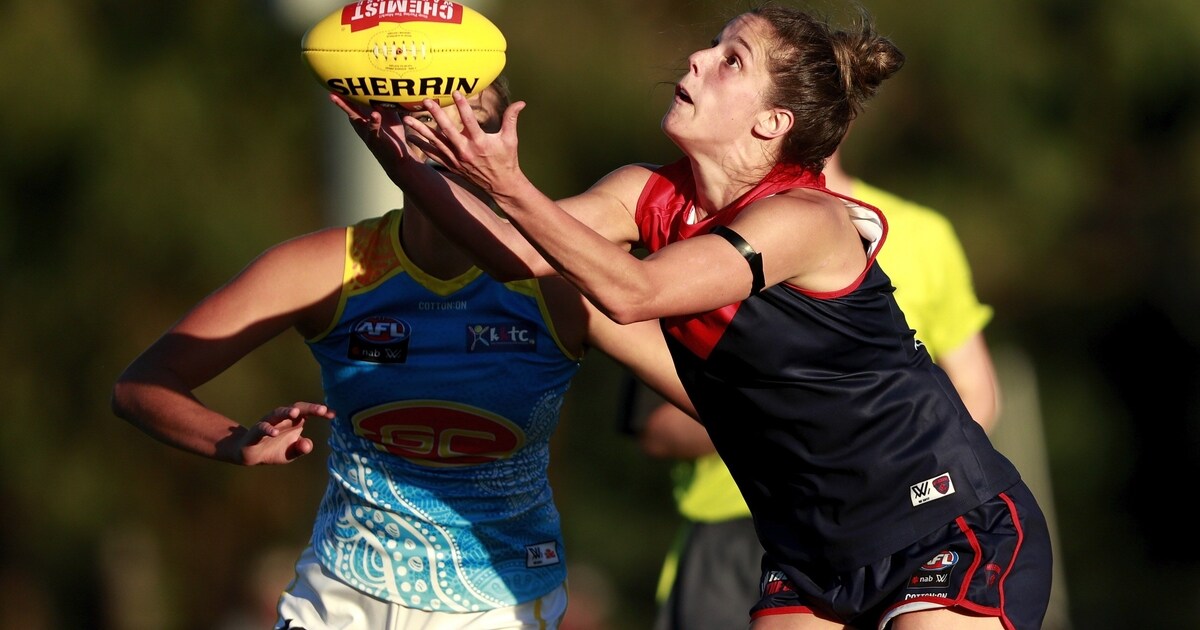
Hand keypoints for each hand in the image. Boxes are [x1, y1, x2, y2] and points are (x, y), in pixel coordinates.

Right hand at [234, 402, 335, 464]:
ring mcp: (268, 424)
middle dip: (309, 408)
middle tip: (321, 410)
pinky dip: (268, 429)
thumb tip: (308, 444)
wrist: (250, 454)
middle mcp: (281, 419)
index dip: (320, 412)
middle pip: (296, 409)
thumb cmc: (274, 449)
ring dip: (286, 412)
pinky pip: (262, 428)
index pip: (308, 413)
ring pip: (277, 414)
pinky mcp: (255, 433)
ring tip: (296, 413)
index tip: (334, 414)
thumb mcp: (291, 452)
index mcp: (293, 422)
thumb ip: (301, 448)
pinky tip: (274, 433)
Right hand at [329, 93, 422, 183]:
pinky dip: (373, 122)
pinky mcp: (376, 139)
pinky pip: (373, 129)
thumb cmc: (392, 135)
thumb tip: (388, 87)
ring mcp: (367, 132)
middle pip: (349, 109)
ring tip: (339, 99)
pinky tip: (374, 115)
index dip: (345, 94)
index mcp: (363, 117)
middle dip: (340, 101)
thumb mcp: (390, 116)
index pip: (353, 103)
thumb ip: (386, 103)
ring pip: (355, 118)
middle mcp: (362, 124)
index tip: (337, 83)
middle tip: (331, 91)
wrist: (399, 157)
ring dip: (348, 109)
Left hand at [402, 91, 526, 197]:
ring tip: (407, 119)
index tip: (455, 92)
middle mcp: (465, 151)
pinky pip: (433, 155)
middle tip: (427, 101)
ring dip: (421, 130)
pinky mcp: (452, 165)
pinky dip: (422, 146)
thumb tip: (521, 102)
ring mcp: (456, 159)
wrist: (501, 185)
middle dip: (436, 114)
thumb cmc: (506, 160)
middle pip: (447, 130)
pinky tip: (410, 138)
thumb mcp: (511, 139)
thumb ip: (511, 119)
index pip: (469, 120)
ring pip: (435, 142)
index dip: (462, 106)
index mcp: (480, 142)